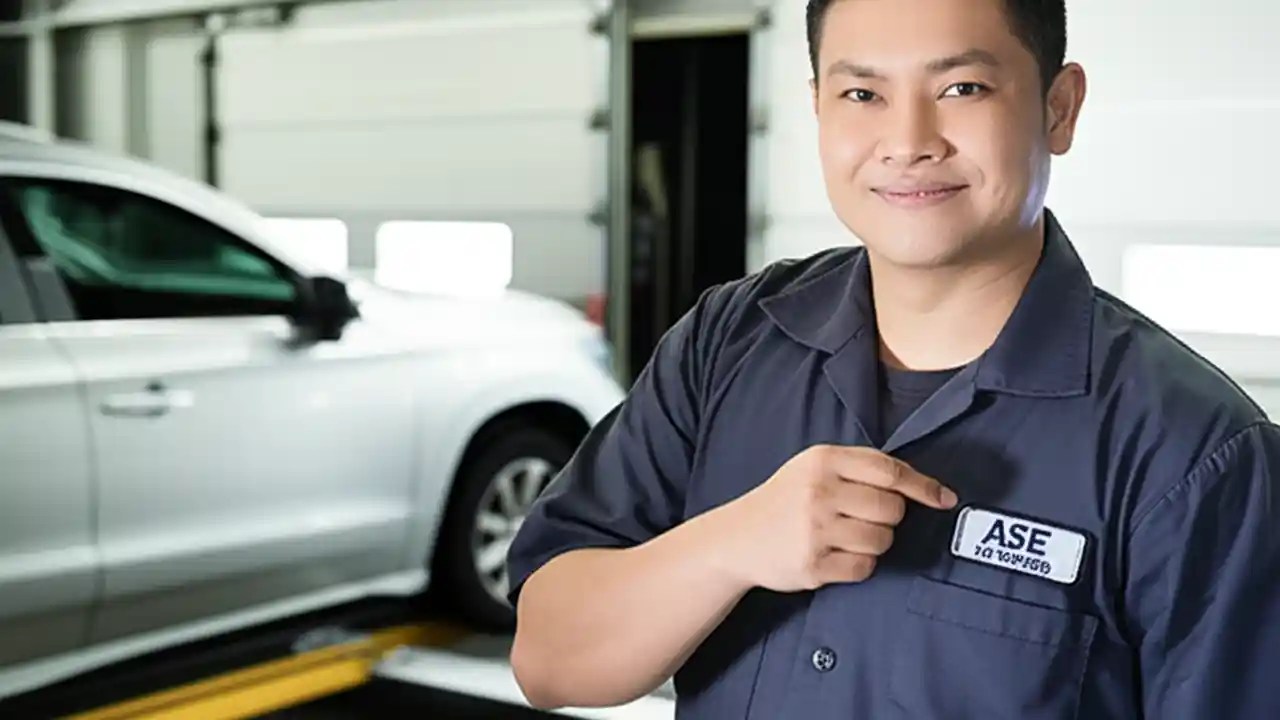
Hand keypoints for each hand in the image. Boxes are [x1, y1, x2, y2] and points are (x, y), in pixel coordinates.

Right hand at [713, 445, 957, 592]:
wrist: (737, 538)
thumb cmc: (786, 499)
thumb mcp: (814, 467)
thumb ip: (861, 468)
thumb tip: (927, 488)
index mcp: (822, 460)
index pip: (889, 470)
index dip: (923, 486)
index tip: (943, 498)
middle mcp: (818, 492)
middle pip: (891, 508)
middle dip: (890, 517)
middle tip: (868, 518)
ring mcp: (814, 530)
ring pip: (882, 540)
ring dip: (876, 542)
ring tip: (848, 536)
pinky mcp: (812, 565)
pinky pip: (864, 568)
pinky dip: (861, 564)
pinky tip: (838, 555)